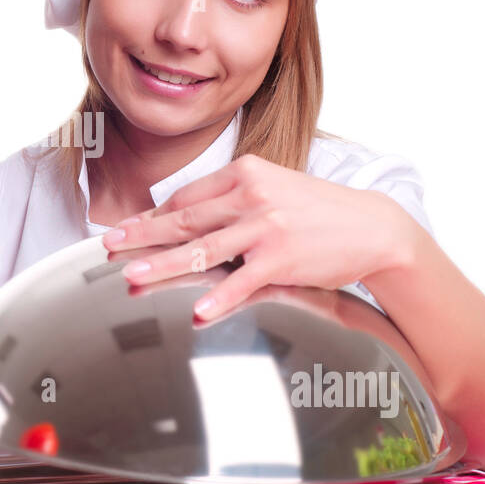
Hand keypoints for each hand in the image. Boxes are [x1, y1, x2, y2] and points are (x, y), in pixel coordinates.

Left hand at [100, 154, 410, 322]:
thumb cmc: (320, 212)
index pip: (187, 196)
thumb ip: (234, 197)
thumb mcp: (274, 188)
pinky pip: (243, 281)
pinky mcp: (284, 257)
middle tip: (109, 246)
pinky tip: (199, 312)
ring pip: (203, 248)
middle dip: (142, 235)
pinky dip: (220, 297)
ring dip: (163, 265)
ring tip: (133, 277)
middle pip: (185, 219)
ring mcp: (266, 225)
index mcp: (245, 172)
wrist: (374, 227)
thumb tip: (190, 216)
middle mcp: (251, 194)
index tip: (126, 228)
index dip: (152, 216)